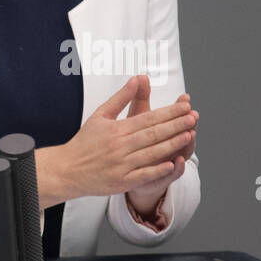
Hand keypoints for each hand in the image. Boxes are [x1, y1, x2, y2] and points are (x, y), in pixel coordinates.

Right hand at [56, 75, 196, 202]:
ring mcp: (121, 165)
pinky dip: (157, 170)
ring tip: (189, 136)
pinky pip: (143, 175)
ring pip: (151, 153)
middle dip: (175, 125)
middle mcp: (120, 146)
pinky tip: (172, 163)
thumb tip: (138, 78)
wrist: (67, 170)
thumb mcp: (100, 115)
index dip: (169, 113)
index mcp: (117, 129)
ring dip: (172, 145)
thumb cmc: (85, 142)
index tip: (185, 107)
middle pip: (153, 134)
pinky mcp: (121, 181)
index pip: (148, 119)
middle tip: (193, 118)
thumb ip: (121, 97)